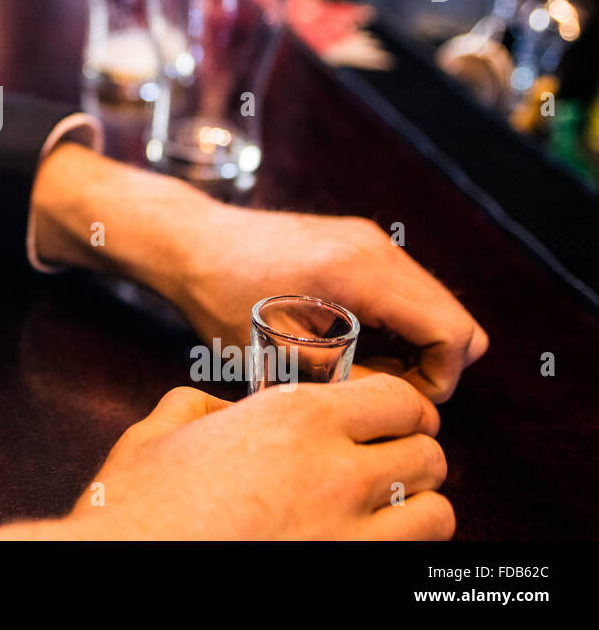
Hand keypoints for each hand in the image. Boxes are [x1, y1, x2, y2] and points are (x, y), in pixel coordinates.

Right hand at [0, 375, 453, 538]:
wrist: (126, 566)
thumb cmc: (138, 506)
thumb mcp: (162, 430)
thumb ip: (204, 406)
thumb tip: (224, 411)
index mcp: (295, 418)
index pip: (399, 400)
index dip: (403, 409)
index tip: (395, 420)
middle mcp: (336, 473)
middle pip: (429, 455)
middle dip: (412, 456)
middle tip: (388, 464)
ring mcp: (348, 536)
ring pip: (437, 516)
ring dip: (417, 509)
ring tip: (387, 512)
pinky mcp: (348, 579)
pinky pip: (409, 564)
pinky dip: (398, 551)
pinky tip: (367, 545)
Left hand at [163, 202, 489, 402]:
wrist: (193, 244)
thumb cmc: (224, 299)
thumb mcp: (284, 357)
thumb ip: (351, 384)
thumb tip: (402, 407)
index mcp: (362, 274)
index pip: (451, 333)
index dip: (438, 380)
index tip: (396, 401)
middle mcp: (376, 248)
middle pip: (454, 317)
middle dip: (431, 365)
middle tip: (377, 387)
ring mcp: (369, 239)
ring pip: (434, 303)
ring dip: (413, 343)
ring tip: (359, 364)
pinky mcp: (357, 239)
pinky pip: (406, 287)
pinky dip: (395, 320)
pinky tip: (349, 337)